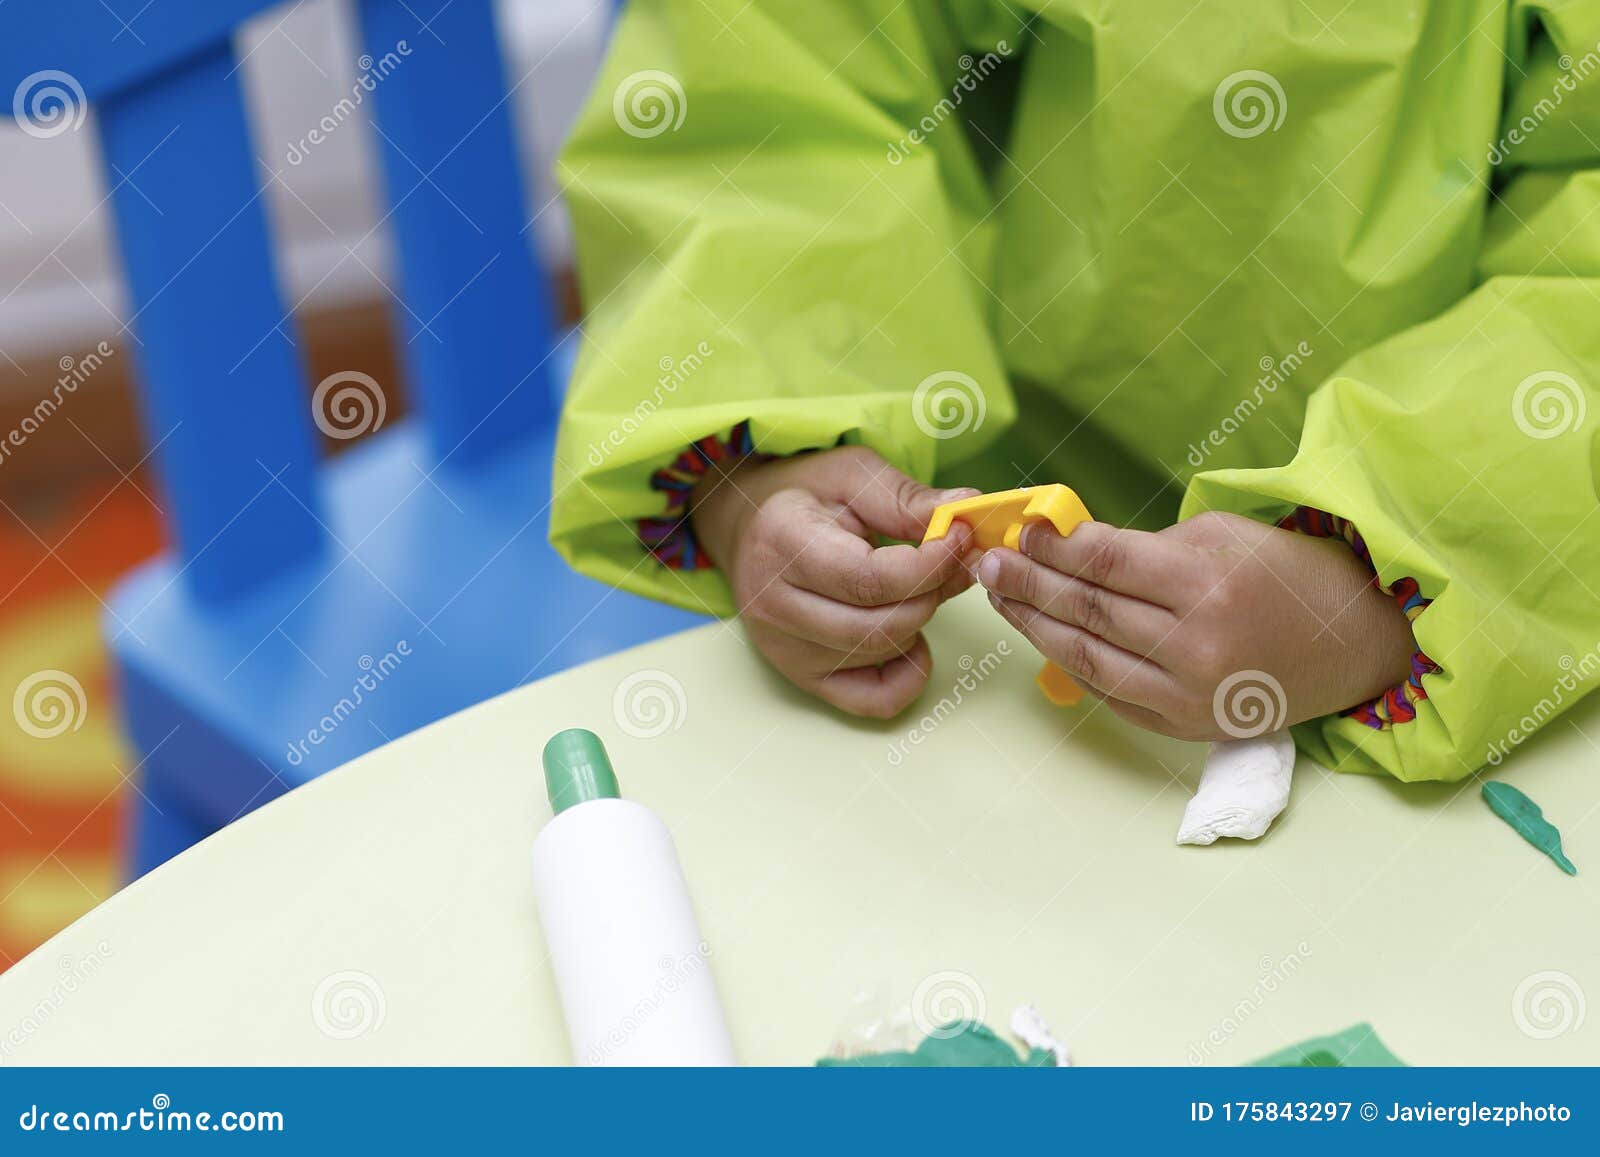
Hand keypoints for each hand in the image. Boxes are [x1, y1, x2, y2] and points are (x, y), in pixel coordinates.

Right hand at [689, 446, 977, 717]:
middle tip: (950, 562)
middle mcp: (773, 606)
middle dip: (932, 593)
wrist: (746, 525)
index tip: (961, 539)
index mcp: (781, 544)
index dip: (931, 565)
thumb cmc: (803, 496)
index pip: (870, 579)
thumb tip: (967, 508)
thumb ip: (907, 497)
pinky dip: (908, 676)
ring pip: (881, 655)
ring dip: (920, 621)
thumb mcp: (852, 474)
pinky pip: (872, 701)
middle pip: (880, 624)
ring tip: (922, 587)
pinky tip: (910, 638)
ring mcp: (784, 649)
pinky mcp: (800, 676)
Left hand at [975, 510, 1418, 739]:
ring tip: (1002, 598)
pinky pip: (1109, 692)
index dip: (1053, 547)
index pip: (1104, 564)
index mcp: (1206, 585)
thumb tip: (1069, 550)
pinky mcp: (1184, 725)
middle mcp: (1195, 645)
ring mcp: (1188, 693)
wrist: (1355, 643)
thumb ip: (1145, 548)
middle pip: (1086, 611)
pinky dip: (1070, 663)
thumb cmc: (1286, 574)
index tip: (1021, 530)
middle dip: (1028, 584)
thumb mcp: (1223, 536)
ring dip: (1034, 626)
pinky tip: (1043, 637)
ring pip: (1085, 657)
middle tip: (989, 564)